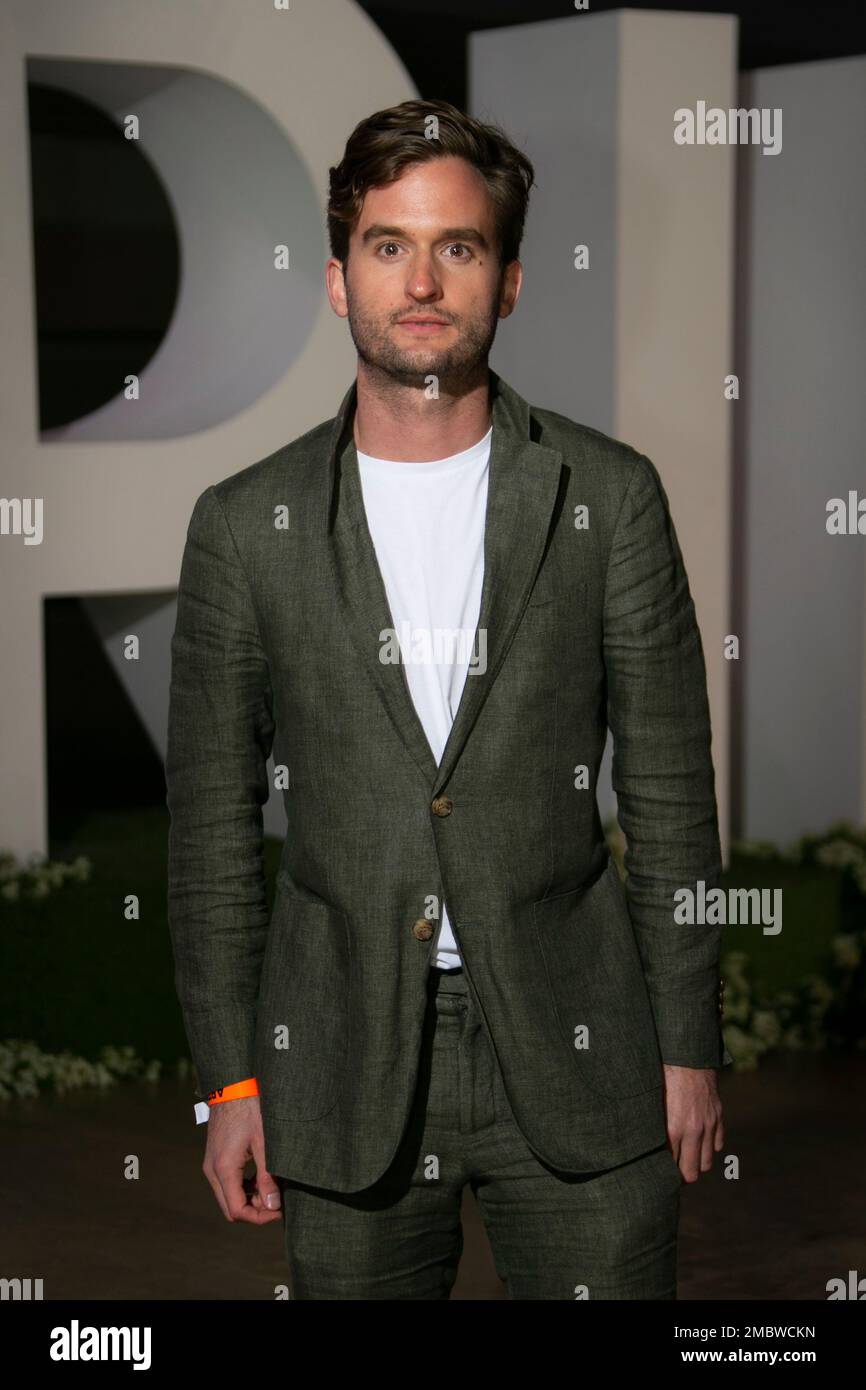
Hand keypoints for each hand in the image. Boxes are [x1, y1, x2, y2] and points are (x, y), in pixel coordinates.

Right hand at [202, 1095, 282, 1222]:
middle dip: (255, 1211)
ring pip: (229, 1197)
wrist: (233, 1085)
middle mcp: (212, 1171)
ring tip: (272, 1187)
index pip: (237, 1211)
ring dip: (250, 1199)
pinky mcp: (215, 1158)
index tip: (280, 1210)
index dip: (260, 1217)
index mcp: (224, 1168)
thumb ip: (267, 1176)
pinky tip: (261, 1177)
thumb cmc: (250, 1109)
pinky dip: (244, 1187)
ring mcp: (212, 1164)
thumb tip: (273, 1205)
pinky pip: (228, 1184)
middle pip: (231, 1208)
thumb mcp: (264, 1143)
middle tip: (278, 1201)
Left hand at [662, 1064, 723, 1183]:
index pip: (672, 1167)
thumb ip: (653, 1127)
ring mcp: (708, 1124)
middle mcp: (693, 1130)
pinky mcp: (718, 1116)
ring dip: (697, 1164)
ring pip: (707, 1162)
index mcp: (673, 1128)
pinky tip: (698, 1142)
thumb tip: (645, 1147)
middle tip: (673, 1174)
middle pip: (692, 1172)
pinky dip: (709, 1147)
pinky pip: (718, 1144)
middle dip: (682, 1176)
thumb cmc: (663, 1076)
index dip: (666, 1174)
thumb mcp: (653, 1102)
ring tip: (685, 1160)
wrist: (687, 1054)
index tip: (660, 1175)